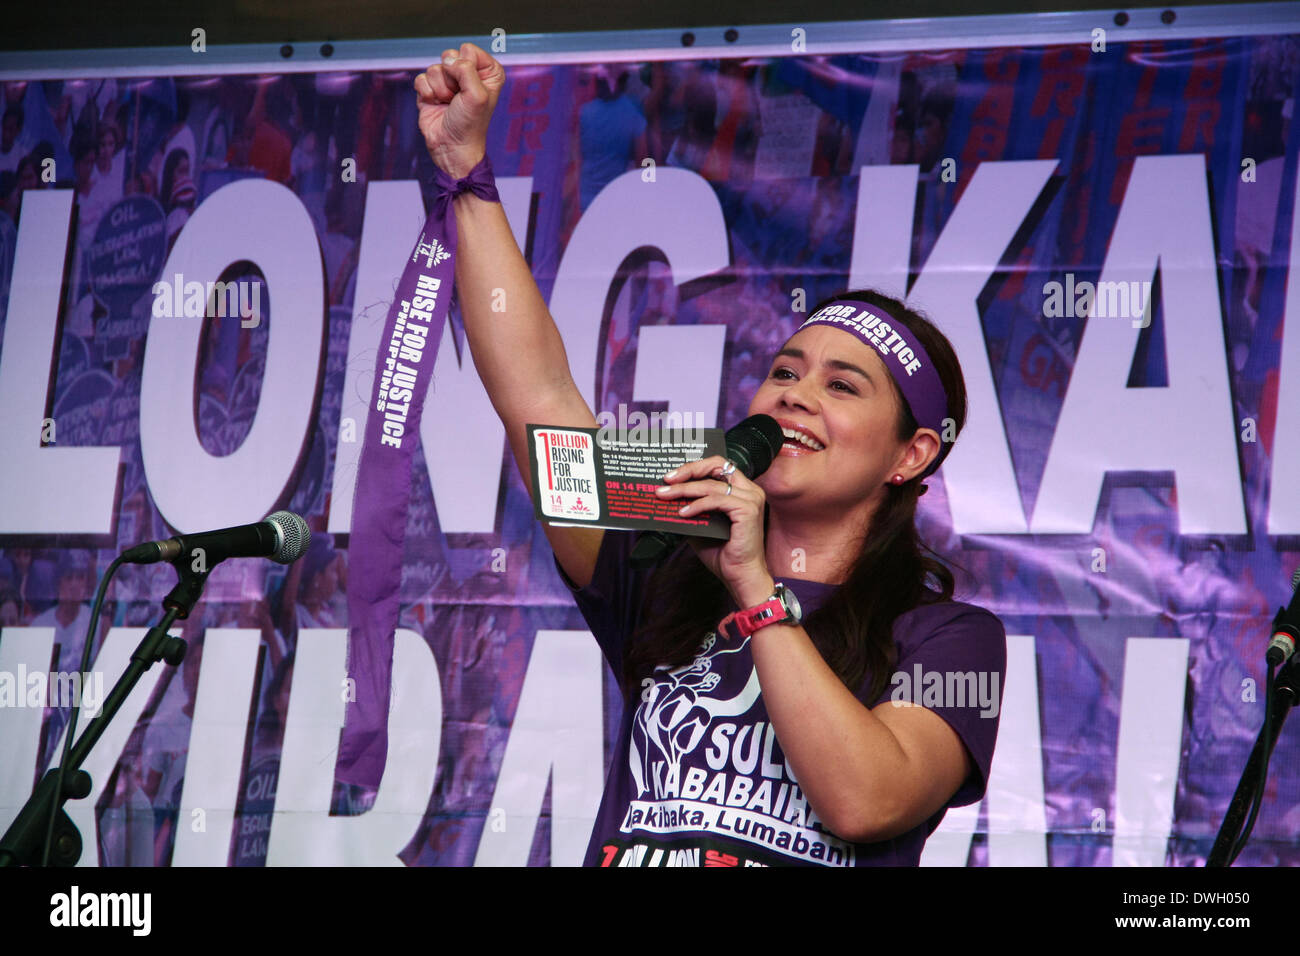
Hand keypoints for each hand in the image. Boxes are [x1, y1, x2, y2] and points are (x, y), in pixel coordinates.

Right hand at [414, 42, 504, 177]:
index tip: (470, 89)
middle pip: (450, 56)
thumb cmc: (470, 125)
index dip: (466, 68)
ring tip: (449, 103)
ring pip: (434, 68)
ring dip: (440, 89)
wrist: (451, 147)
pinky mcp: (431, 88)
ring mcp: (448, 80)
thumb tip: (448, 60)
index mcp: (487, 72)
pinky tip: (436, 104)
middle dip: (451, 78)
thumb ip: (466, 69)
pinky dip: (427, 93)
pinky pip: (421, 78)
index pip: (469, 50)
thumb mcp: (477, 95)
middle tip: (458, 97)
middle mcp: (468, 73)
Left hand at [655, 455, 773, 603]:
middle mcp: (750, 490)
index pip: (717, 466)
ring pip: (711, 484)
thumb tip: (667, 496)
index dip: (694, 467)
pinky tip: (682, 512)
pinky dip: (697, 505)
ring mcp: (751, 499)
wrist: (739, 575)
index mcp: (742, 490)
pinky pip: (716, 500)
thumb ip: (691, 508)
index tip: (671, 476)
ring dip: (685, 489)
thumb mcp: (701, 525)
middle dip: (688, 470)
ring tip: (666, 496)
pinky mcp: (747, 510)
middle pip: (716, 465)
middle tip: (667, 480)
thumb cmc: (723, 553)